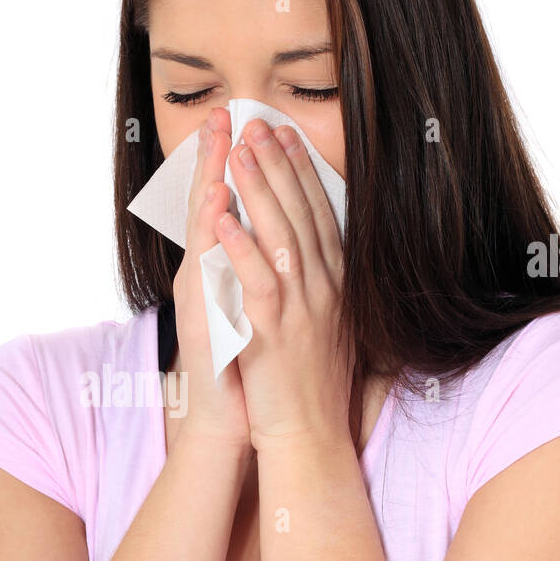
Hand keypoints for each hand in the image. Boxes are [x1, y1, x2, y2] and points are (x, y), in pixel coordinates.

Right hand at [170, 107, 252, 456]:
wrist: (231, 422)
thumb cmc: (248, 368)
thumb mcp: (258, 307)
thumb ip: (259, 270)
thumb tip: (274, 235)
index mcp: (224, 270)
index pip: (227, 206)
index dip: (232, 164)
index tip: (242, 121)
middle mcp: (207, 277)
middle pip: (208, 207)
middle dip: (216, 158)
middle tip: (222, 112)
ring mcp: (201, 297)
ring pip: (204, 231)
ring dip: (211, 185)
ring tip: (218, 143)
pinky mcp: (201, 320)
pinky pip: (209, 273)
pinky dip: (213, 238)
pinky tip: (218, 209)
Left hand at [213, 118, 351, 451]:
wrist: (310, 436)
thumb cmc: (310, 386)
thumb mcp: (324, 325)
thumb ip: (318, 286)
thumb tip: (310, 253)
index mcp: (336, 285)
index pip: (319, 215)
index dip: (302, 173)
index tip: (285, 136)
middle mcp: (324, 290)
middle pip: (301, 214)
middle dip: (278, 166)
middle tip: (258, 124)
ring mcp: (302, 310)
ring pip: (281, 237)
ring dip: (259, 192)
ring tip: (239, 151)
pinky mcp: (274, 334)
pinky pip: (256, 283)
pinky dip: (240, 249)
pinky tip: (224, 220)